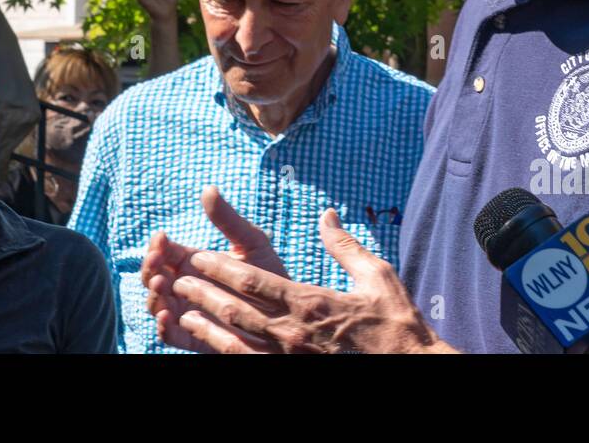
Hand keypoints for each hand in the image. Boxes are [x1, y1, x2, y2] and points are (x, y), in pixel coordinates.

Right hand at [142, 186, 287, 351]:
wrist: (288, 314)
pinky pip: (170, 336)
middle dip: (149, 268)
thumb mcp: (251, 243)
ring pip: (156, 305)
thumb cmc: (269, 274)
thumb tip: (209, 188)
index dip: (157, 245)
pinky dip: (163, 327)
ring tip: (161, 284)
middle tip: (156, 261)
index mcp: (192, 263)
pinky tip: (167, 316)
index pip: (164, 252)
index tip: (161, 237)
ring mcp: (186, 312)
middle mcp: (184, 286)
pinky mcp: (195, 337)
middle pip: (153, 277)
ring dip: (153, 295)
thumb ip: (229, 220)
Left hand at [170, 207, 456, 353]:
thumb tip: (327, 215)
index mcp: (312, 302)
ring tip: (181, 307)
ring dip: (207, 321)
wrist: (411, 368)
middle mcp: (295, 331)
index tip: (197, 256)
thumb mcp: (377, 275)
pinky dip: (222, 348)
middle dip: (203, 291)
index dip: (219, 268)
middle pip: (237, 308)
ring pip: (237, 337)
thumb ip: (345, 245)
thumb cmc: (396, 323)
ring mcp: (291, 357)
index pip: (254, 281)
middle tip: (176, 277)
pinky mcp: (292, 372)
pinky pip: (247, 361)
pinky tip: (208, 339)